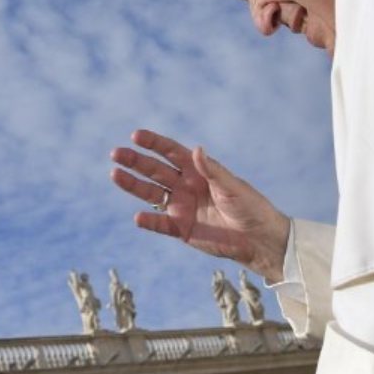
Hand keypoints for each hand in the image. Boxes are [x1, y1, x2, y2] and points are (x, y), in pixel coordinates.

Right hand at [110, 129, 290, 282]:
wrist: (258, 238)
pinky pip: (161, 224)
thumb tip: (195, 149)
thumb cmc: (250, 206)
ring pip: (151, 194)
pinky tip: (137, 218)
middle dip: (136, 161)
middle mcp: (185, 186)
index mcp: (197, 171)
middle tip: (117, 154)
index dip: (153, 143)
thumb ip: (212, 170)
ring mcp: (181, 207)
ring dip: (133, 185)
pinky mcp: (181, 229)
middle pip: (155, 171)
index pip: (170, 152)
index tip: (136, 135)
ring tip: (115, 174)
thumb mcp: (231, 186)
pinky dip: (149, 222)